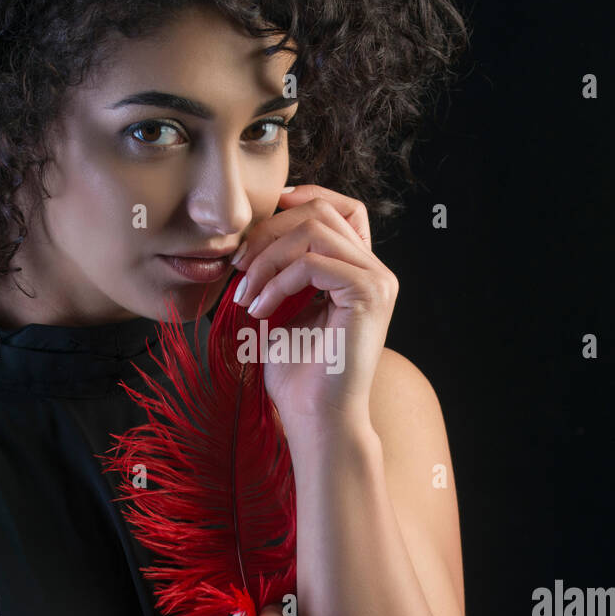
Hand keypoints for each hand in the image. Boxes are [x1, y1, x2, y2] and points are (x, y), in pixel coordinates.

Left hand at [230, 184, 397, 431]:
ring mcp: (377, 280)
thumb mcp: (283, 307)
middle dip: (268, 232)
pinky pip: (313, 263)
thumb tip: (252, 234)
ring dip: (267, 258)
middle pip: (320, 212)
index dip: (304, 198)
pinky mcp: (369, 293)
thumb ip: (281, 268)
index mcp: (359, 271)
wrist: (316, 418)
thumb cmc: (297, 373)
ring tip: (245, 293)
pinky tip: (258, 310)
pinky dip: (277, 281)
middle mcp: (376, 270)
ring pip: (314, 231)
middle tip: (237, 267)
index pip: (342, 208)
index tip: (261, 219)